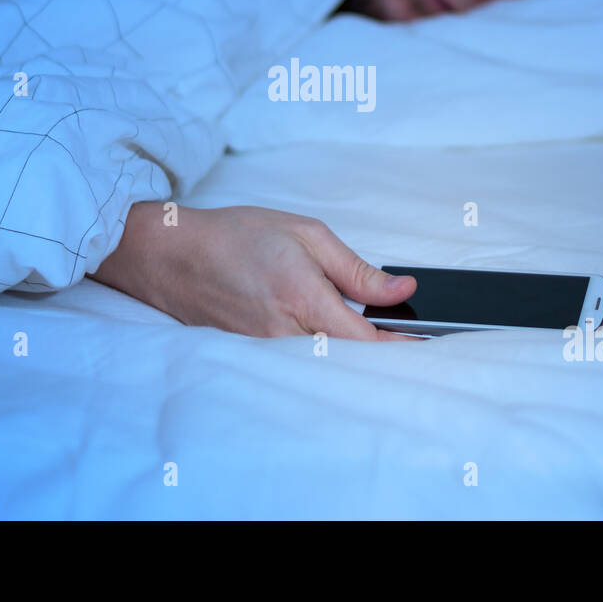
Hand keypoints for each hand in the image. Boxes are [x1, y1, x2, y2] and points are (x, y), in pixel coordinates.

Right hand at [90, 202, 419, 340]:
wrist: (172, 255)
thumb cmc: (235, 236)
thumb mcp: (306, 235)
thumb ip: (357, 269)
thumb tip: (401, 290)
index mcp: (303, 298)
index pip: (366, 342)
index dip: (403, 349)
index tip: (431, 345)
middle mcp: (284, 334)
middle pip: (349, 362)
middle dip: (381, 355)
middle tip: (409, 341)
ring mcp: (266, 352)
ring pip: (325, 366)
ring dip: (351, 356)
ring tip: (373, 338)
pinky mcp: (253, 357)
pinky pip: (299, 363)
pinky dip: (321, 354)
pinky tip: (329, 338)